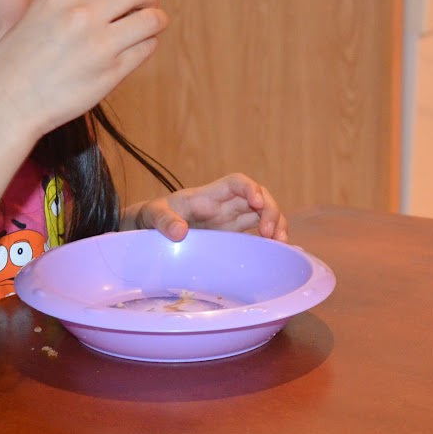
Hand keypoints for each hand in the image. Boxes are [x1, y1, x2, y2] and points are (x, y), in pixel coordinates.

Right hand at [0, 0, 165, 140]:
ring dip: (156, 18)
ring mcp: (99, 45)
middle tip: (147, 1)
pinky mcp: (111, 73)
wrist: (9, 100)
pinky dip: (148, 43)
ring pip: (151, 20)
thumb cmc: (20, 56)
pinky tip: (139, 44)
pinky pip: (146, 48)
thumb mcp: (41, 10)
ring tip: (151, 22)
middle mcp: (83, 15)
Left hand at [133, 173, 287, 242]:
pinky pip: (258, 232)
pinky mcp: (232, 235)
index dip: (251, 189)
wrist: (150, 228)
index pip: (237, 182)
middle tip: (271, 234)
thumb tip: (178, 232)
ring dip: (278, 224)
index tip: (257, 203)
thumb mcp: (152, 215)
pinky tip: (278, 251)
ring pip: (263, 214)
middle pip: (259, 197)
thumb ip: (163, 221)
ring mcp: (230, 220)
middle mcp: (224, 205)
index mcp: (208, 196)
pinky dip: (271, 238)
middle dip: (271, 210)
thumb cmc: (152, 216)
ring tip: (281, 243)